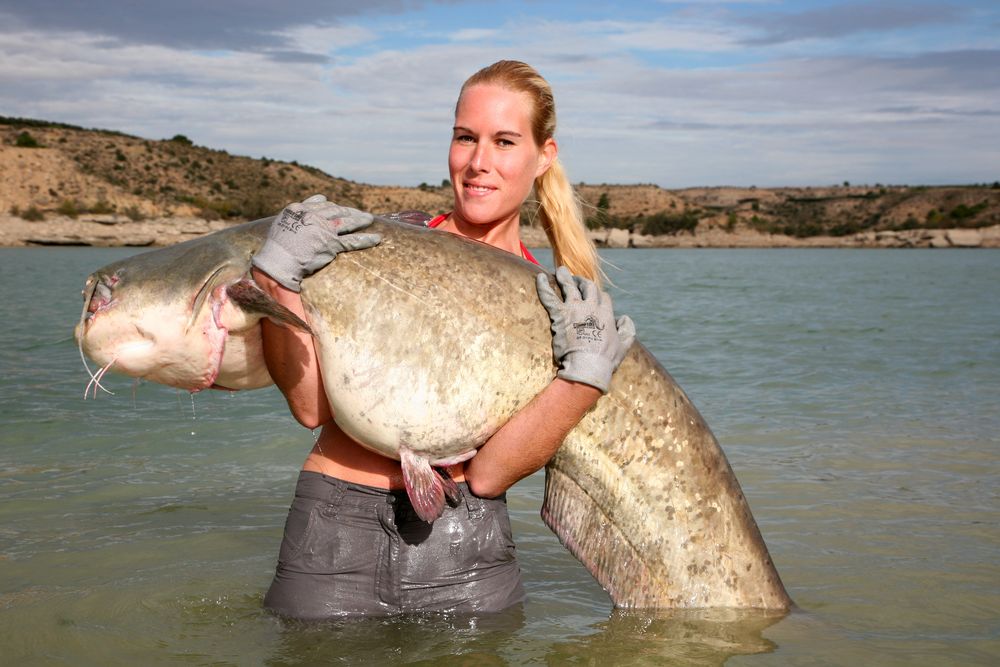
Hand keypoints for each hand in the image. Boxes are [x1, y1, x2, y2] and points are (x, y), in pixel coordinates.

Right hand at [251, 194, 380, 291]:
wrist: (278, 261)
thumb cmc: (277, 246)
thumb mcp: (283, 222)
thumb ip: (297, 214)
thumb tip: (310, 209)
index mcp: (301, 209)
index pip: (322, 204)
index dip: (333, 207)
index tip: (340, 208)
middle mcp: (314, 216)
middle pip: (337, 211)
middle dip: (350, 211)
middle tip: (358, 213)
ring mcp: (324, 229)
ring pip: (347, 222)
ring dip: (360, 220)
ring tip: (369, 219)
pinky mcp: (331, 244)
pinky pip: (353, 241)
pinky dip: (366, 239)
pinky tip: (376, 238)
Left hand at [535, 266, 635, 392]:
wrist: (587, 366)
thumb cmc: (605, 359)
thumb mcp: (624, 345)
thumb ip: (628, 329)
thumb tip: (624, 318)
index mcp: (606, 313)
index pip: (602, 297)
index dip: (598, 296)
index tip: (594, 297)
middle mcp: (591, 307)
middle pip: (588, 287)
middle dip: (582, 281)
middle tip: (576, 279)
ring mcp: (574, 309)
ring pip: (569, 287)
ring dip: (564, 277)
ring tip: (560, 271)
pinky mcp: (559, 315)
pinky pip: (549, 297)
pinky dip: (543, 286)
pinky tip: (540, 277)